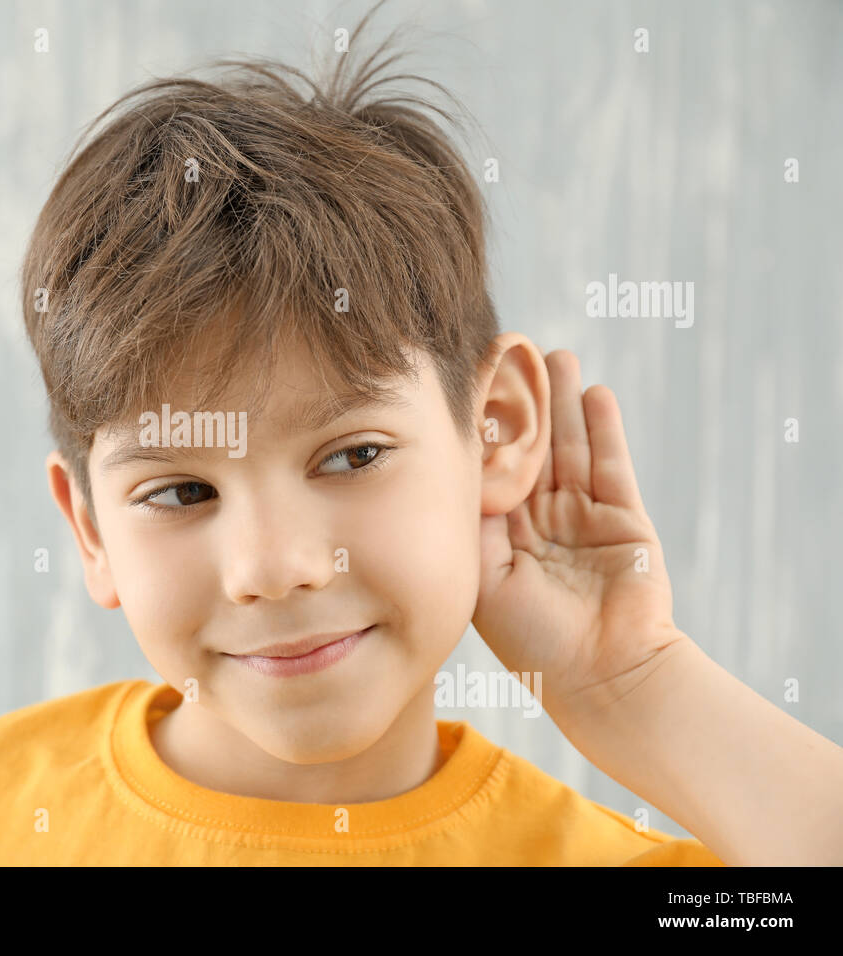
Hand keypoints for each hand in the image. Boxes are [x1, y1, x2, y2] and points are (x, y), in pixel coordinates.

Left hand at [472, 350, 686, 716]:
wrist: (602, 676)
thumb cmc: (534, 640)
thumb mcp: (483, 579)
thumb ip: (475, 523)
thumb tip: (458, 466)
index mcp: (500, 538)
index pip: (488, 471)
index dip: (479, 431)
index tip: (466, 384)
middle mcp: (539, 522)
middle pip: (529, 449)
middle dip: (522, 403)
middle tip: (510, 351)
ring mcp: (583, 518)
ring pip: (570, 448)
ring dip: (563, 404)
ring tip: (554, 356)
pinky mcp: (624, 519)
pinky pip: (611, 466)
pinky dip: (604, 430)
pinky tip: (595, 393)